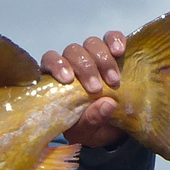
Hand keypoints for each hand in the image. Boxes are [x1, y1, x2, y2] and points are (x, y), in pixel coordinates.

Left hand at [40, 31, 126, 147]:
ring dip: (103, 60)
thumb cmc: (89, 126)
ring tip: (114, 80)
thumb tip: (107, 103)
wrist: (110, 127)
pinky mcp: (111, 52)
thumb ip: (91, 120)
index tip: (68, 79)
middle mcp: (71, 63)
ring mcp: (91, 55)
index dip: (57, 65)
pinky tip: (120, 52)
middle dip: (86, 68)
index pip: (49, 60)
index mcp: (56, 80)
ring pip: (91, 43)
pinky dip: (115, 40)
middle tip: (96, 89)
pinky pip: (111, 37)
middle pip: (72, 51)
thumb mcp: (87, 131)